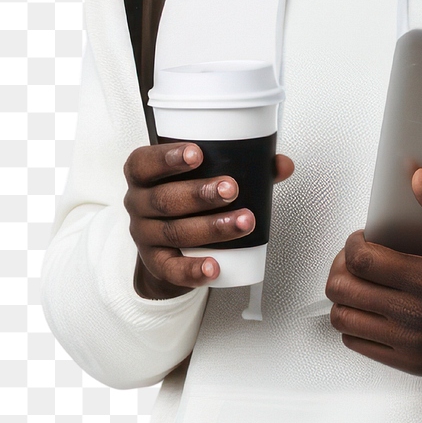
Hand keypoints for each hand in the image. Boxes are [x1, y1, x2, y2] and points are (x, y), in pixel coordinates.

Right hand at [123, 141, 294, 299]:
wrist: (167, 244)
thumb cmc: (186, 200)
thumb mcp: (202, 176)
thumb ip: (244, 166)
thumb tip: (281, 164)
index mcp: (144, 176)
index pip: (144, 163)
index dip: (169, 157)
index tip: (198, 153)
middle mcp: (138, 204)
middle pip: (164, 199)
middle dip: (200, 194)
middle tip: (232, 189)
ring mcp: (145, 235)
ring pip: (174, 232)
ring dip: (212, 227)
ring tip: (243, 222)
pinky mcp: (155, 263)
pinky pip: (171, 269)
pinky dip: (193, 269)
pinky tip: (214, 267)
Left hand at [325, 168, 421, 384]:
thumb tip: (419, 178)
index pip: (362, 260)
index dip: (353, 243)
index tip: (364, 237)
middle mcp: (415, 316)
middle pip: (344, 290)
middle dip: (341, 267)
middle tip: (356, 257)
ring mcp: (411, 344)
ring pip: (345, 320)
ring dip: (345, 297)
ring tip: (362, 282)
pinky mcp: (412, 364)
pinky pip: (360, 345)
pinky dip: (356, 324)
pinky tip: (372, 308)